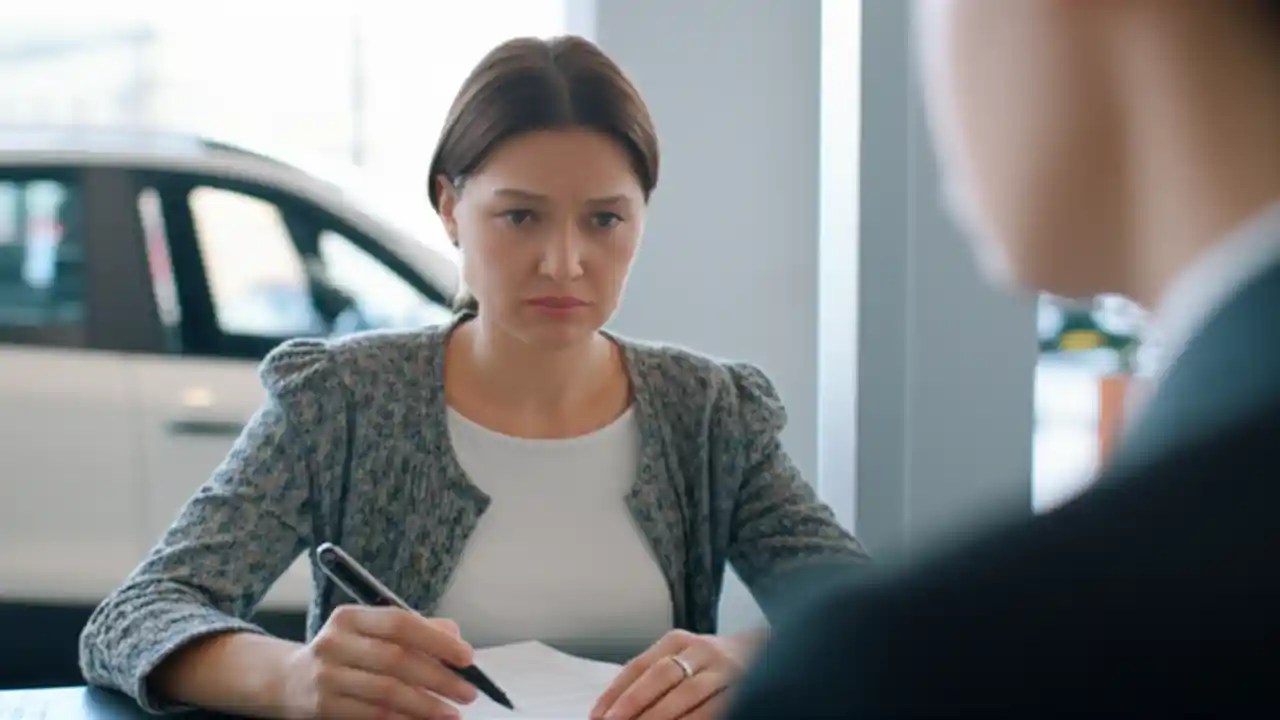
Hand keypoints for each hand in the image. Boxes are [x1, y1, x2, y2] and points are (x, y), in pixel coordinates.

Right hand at [278, 605, 477, 718]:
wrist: (288, 682)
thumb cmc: (346, 653)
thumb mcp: (370, 632)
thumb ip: (414, 630)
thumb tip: (455, 638)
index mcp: (349, 618)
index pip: (399, 623)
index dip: (437, 640)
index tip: (467, 657)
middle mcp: (333, 644)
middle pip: (396, 660)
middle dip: (439, 679)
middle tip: (468, 692)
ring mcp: (326, 678)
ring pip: (386, 693)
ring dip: (426, 706)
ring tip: (452, 713)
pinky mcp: (324, 709)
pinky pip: (373, 716)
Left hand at [590, 630, 749, 719]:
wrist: (767, 655)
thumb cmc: (711, 667)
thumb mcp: (681, 662)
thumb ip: (652, 679)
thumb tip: (610, 712)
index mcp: (677, 641)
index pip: (638, 667)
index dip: (615, 693)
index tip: (597, 717)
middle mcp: (701, 650)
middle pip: (661, 677)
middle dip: (634, 704)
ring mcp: (725, 669)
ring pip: (687, 696)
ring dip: (661, 718)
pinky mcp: (745, 688)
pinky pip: (714, 711)